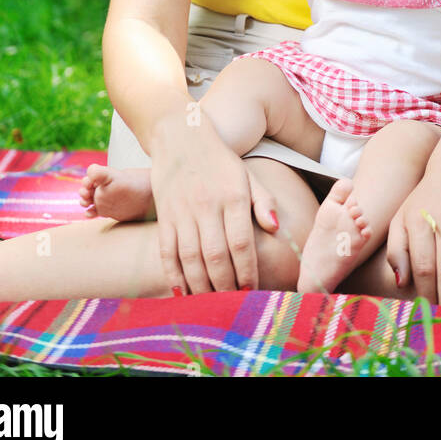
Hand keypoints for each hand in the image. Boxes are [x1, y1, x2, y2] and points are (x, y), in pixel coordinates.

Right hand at [149, 108, 278, 294]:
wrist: (179, 136)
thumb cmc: (219, 160)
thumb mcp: (247, 174)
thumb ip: (264, 200)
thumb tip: (276, 228)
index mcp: (232, 196)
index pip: (241, 243)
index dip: (247, 272)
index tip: (252, 291)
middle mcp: (207, 205)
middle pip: (216, 256)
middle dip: (226, 286)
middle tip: (232, 304)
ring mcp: (182, 212)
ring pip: (191, 259)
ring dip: (201, 286)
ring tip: (211, 303)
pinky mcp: (164, 215)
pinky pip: (167, 252)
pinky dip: (174, 276)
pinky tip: (183, 292)